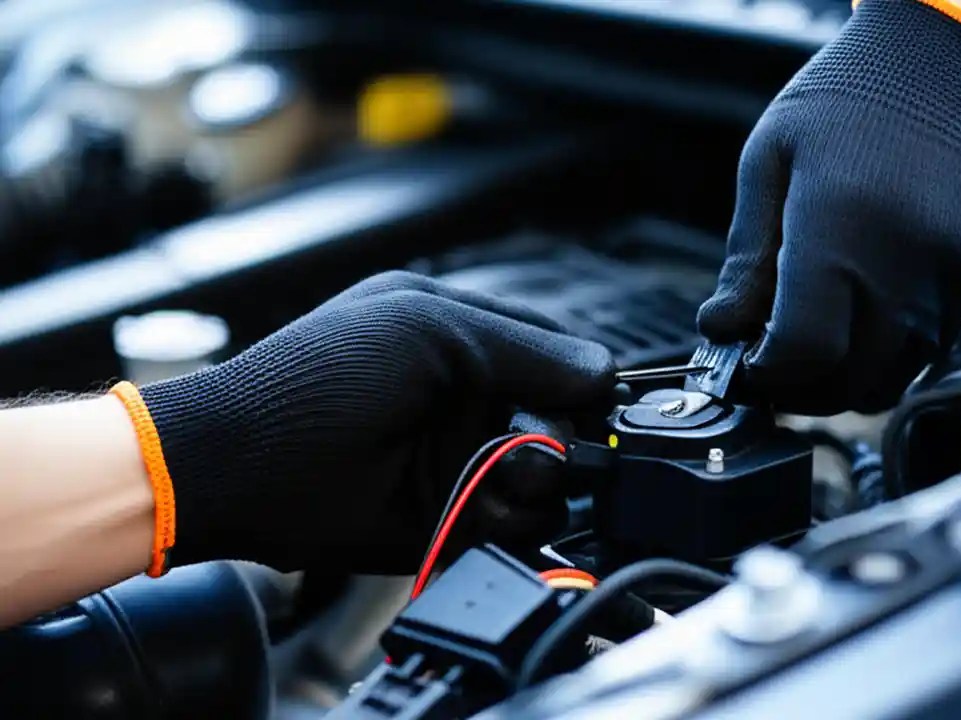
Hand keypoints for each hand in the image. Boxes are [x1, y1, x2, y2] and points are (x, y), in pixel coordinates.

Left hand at [138, 271, 615, 572]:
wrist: (244, 467)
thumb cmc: (318, 381)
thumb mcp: (429, 331)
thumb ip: (525, 347)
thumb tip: (602, 372)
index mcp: (462, 333)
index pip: (557, 351)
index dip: (578, 377)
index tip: (585, 397)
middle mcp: (470, 396)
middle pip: (563, 417)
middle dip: (555, 428)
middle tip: (522, 435)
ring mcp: (463, 456)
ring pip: (551, 474)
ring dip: (535, 474)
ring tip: (496, 470)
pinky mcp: (454, 515)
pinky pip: (520, 522)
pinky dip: (512, 516)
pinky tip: (477, 503)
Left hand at [697, 0, 960, 414]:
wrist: (927, 67)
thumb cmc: (837, 107)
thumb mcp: (767, 166)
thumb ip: (746, 259)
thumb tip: (721, 328)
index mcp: (838, 233)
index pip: (803, 350)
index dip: (769, 372)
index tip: (750, 364)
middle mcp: (902, 264)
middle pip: (850, 379)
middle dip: (804, 388)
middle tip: (777, 365)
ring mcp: (947, 275)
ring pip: (895, 376)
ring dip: (850, 380)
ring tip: (819, 347)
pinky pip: (932, 349)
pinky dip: (892, 353)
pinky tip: (863, 319)